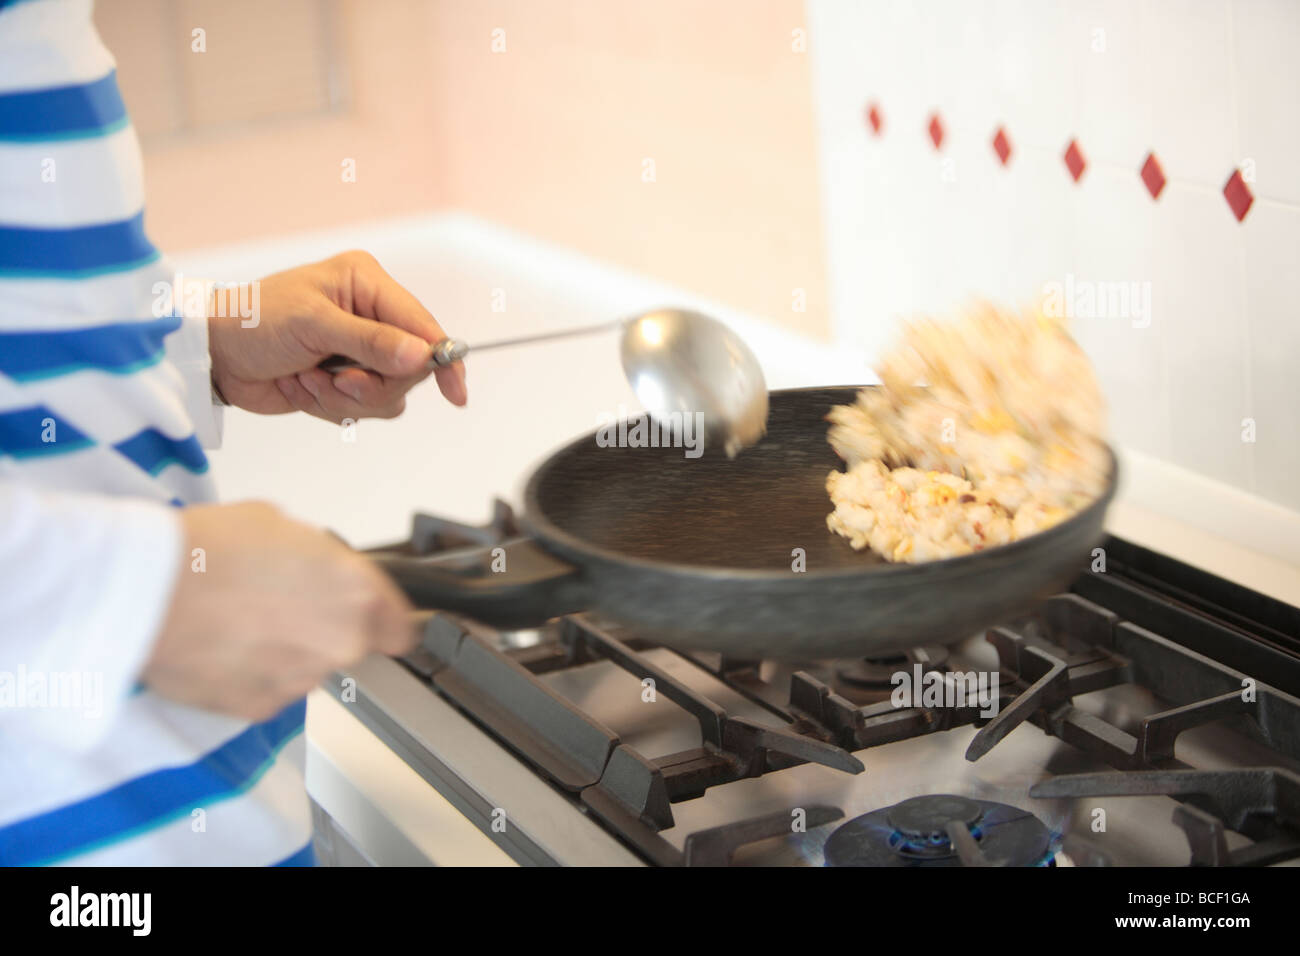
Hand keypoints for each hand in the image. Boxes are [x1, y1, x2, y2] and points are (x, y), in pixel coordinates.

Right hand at [145, 502, 415, 720]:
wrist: (143, 592)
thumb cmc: (204, 550)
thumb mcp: (279, 524)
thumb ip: (317, 557)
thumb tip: (317, 569)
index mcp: (354, 591)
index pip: (401, 626)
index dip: (386, 620)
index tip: (378, 621)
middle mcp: (338, 640)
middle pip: (350, 645)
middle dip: (322, 629)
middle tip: (278, 607)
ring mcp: (301, 678)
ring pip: (308, 668)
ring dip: (284, 652)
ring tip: (239, 622)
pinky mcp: (261, 707)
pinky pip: (269, 690)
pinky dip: (251, 674)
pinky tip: (223, 646)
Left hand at [207, 250, 467, 421]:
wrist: (212, 356)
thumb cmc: (254, 322)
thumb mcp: (313, 324)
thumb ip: (370, 341)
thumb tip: (421, 355)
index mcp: (367, 284)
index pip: (422, 325)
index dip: (442, 359)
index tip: (454, 393)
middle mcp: (370, 316)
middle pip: (410, 368)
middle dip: (371, 383)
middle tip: (336, 381)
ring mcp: (358, 351)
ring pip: (388, 395)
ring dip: (344, 398)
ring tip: (307, 381)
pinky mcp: (344, 381)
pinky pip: (363, 409)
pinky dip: (329, 406)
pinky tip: (300, 387)